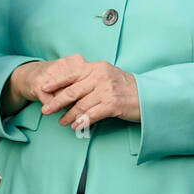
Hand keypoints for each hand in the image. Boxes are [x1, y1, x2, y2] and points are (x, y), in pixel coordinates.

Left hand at [25, 55, 140, 129]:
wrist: (149, 96)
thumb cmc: (127, 88)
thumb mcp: (108, 75)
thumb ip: (91, 77)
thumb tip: (71, 86)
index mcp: (97, 67)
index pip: (71, 73)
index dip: (56, 82)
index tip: (44, 88)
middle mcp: (100, 76)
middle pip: (72, 90)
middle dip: (56, 101)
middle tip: (46, 110)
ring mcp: (106, 90)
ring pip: (80, 105)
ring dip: (68, 115)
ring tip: (61, 122)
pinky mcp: (112, 104)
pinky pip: (91, 114)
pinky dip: (81, 121)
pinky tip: (75, 126)